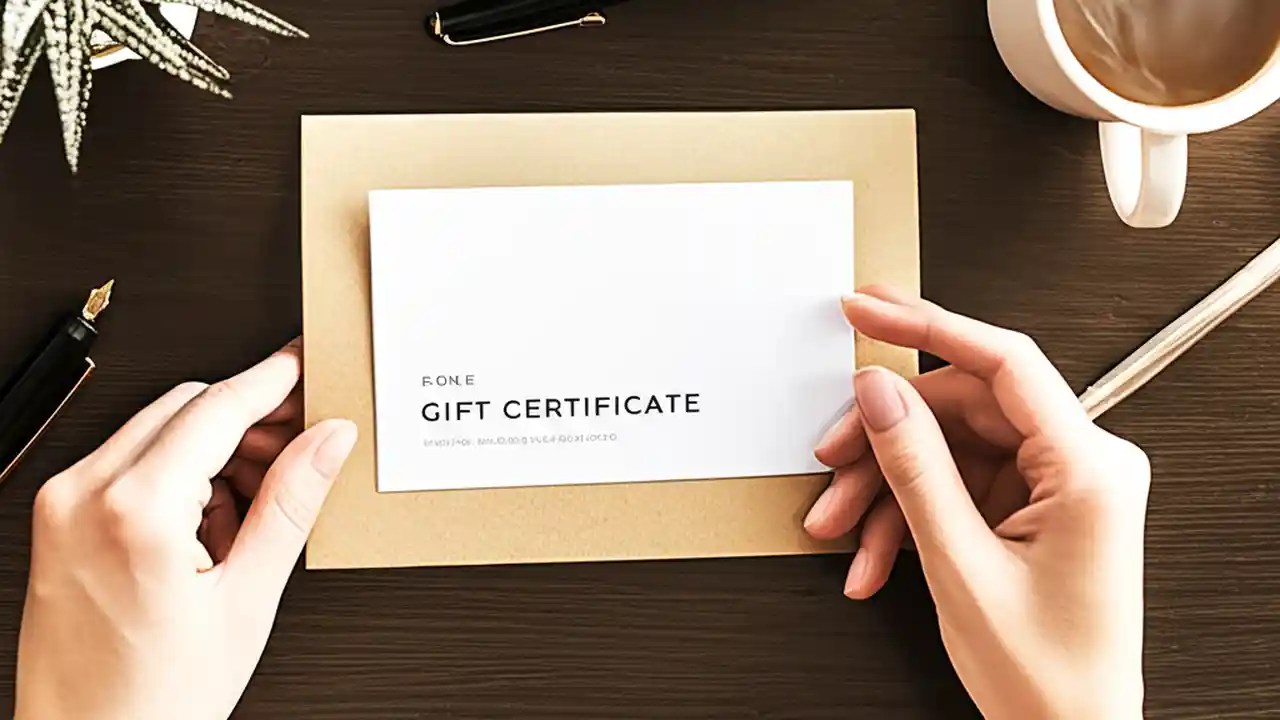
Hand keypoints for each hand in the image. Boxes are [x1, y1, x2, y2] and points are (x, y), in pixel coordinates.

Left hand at [15, 340, 356, 719]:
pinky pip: (129, 462)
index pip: (218, 407)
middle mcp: (85, 494)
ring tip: (253, 513)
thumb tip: (327, 441)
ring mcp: (63, 504)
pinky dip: (180, 473)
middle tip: (301, 449)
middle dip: (250, 422)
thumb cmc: (154, 699)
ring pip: (159, 430)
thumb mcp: (247, 598)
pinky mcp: (55, 517)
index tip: (304, 364)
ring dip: (216, 449)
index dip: (272, 380)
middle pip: (187, 408)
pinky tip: (212, 523)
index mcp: (136, 511)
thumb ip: (291, 504)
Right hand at [805, 287, 1147, 719]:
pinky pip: (955, 488)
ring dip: (885, 491)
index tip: (867, 309)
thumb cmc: (1048, 679)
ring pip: (948, 452)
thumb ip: (916, 468)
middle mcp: (1082, 466)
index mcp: (1090, 469)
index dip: (926, 325)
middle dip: (884, 441)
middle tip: (828, 458)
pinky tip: (871, 556)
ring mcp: (1057, 488)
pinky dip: (906, 518)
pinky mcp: (1032, 510)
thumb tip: (880, 394)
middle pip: (962, 411)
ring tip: (840, 530)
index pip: (1002, 362)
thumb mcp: (960, 566)